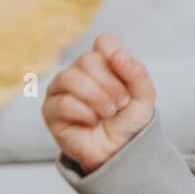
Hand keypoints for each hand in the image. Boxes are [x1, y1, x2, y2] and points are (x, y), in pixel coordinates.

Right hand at [43, 33, 155, 173]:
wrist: (120, 151)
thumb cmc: (129, 122)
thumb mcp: (144, 97)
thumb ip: (137, 74)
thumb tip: (118, 55)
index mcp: (102, 64)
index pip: (104, 42)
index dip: (118, 57)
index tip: (128, 78)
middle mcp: (78, 72)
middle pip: (88, 60)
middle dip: (111, 85)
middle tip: (120, 104)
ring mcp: (61, 90)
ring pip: (70, 77)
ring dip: (97, 98)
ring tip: (108, 113)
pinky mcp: (51, 111)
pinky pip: (64, 102)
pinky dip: (86, 114)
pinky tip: (92, 122)